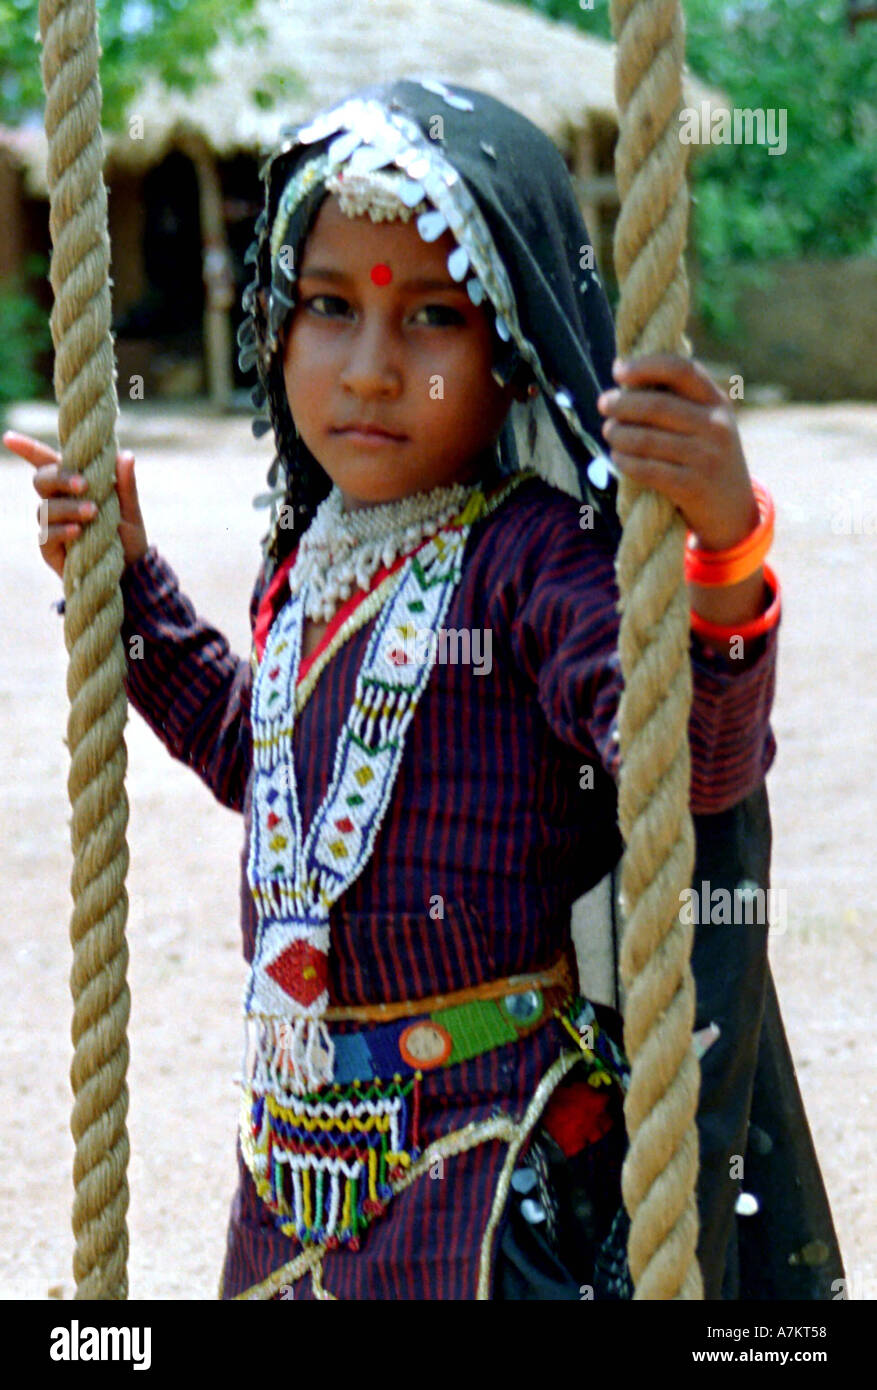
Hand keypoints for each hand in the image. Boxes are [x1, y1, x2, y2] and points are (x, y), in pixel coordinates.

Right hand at [2, 430, 148, 579]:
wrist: (131, 570)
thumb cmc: (127, 535)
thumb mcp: (130, 509)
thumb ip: (125, 485)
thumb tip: (126, 456)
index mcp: (74, 484)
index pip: (47, 462)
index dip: (28, 450)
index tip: (9, 439)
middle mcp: (58, 501)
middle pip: (42, 480)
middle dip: (60, 478)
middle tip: (84, 485)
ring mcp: (52, 524)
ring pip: (46, 508)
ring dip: (68, 507)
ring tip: (92, 512)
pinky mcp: (50, 548)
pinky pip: (47, 535)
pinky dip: (62, 530)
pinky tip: (77, 531)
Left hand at [596, 355, 767, 644]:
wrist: (733, 511)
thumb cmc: (705, 457)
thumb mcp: (706, 423)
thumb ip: (677, 401)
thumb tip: (624, 380)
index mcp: (718, 402)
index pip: (681, 370)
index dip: (646, 366)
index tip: (617, 370)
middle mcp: (716, 426)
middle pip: (657, 406)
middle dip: (622, 404)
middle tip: (603, 405)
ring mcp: (707, 457)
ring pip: (647, 439)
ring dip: (619, 434)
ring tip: (610, 433)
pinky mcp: (693, 487)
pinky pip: (648, 469)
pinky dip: (625, 461)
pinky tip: (617, 457)